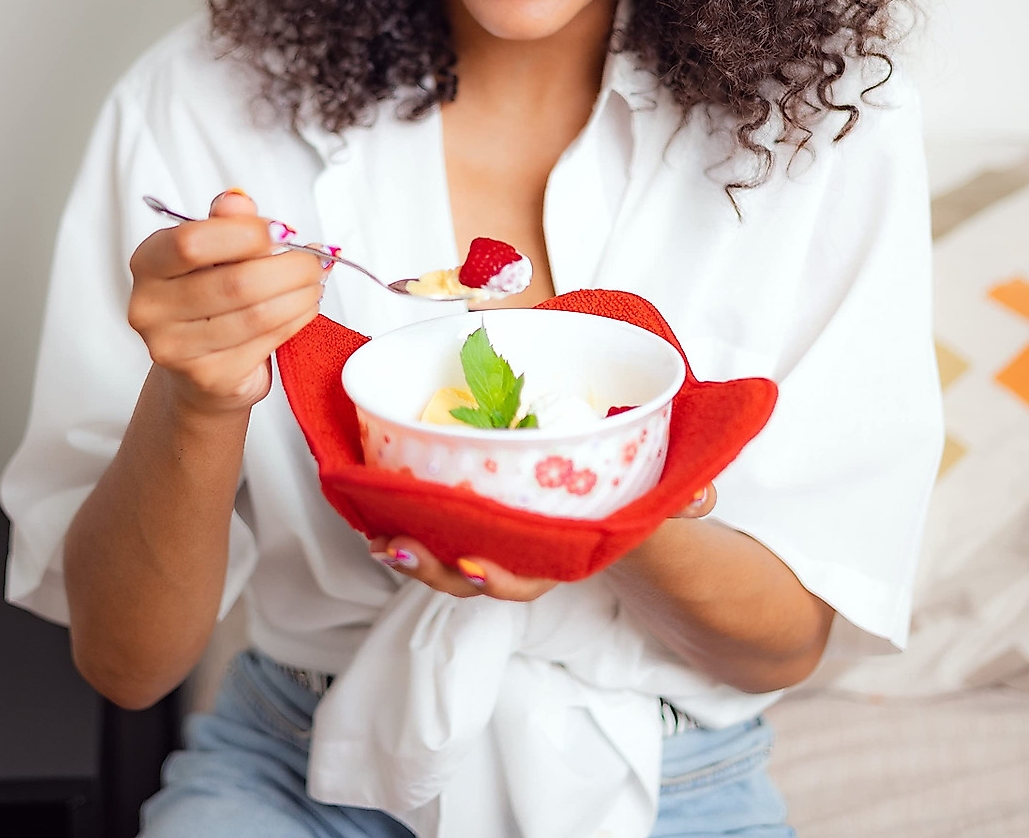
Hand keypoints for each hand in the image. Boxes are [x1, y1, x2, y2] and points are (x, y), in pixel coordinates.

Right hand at [127, 190, 326, 417]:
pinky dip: (297, 318)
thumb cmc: (208, 301)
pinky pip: (268, 340)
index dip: (248, 234)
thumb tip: (238, 200)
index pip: (193, 242)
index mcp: (149, 263)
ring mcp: (176, 348)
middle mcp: (151, 308)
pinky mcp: (210, 376)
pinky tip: (305, 306)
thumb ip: (226, 224)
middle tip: (314, 260)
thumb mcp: (213, 253)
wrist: (200, 371)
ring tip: (315, 281)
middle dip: (290, 267)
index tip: (282, 231)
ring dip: (300, 293)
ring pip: (258, 314)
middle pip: (235, 281)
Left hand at [366, 484, 715, 600]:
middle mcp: (529, 554)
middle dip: (432, 569)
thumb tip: (700, 498)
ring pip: (448, 555)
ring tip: (376, 533)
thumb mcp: (671, 505)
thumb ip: (685, 502)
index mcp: (569, 553)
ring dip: (410, 548)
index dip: (499, 578)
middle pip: (473, 574)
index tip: (471, 564)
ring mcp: (502, 538)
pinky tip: (379, 504)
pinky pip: (442, 524)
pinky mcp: (481, 514)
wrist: (637, 518)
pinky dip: (411, 518)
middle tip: (398, 545)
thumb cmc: (647, 507)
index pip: (532, 577)